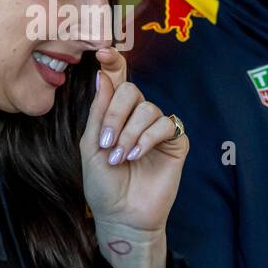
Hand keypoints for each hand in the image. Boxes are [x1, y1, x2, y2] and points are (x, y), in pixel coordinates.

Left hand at [80, 47, 188, 238]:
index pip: (118, 80)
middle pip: (132, 91)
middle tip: (106, 142)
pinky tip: (136, 155)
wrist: (121, 215)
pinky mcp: (176, 142)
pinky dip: (148, 138)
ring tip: (120, 157)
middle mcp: (138, 117)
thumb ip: (99, 111)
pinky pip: (166, 124)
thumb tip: (103, 76)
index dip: (114, 62)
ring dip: (129, 133)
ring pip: (148, 108)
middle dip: (115, 115)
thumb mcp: (91, 145)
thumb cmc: (103, 185)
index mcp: (116, 114)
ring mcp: (158, 129)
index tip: (103, 51)